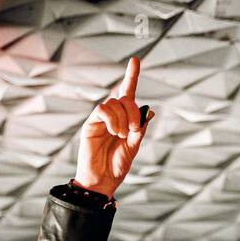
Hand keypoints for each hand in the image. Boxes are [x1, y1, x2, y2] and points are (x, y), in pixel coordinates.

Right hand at [73, 56, 154, 197]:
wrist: (102, 180)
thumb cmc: (117, 165)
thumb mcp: (134, 147)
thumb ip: (140, 129)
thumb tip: (149, 112)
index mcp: (124, 119)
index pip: (127, 93)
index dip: (131, 76)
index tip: (135, 60)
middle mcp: (112, 116)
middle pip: (123, 98)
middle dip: (133, 111)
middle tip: (135, 130)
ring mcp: (100, 119)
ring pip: (113, 103)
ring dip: (123, 118)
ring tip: (123, 135)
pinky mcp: (90, 123)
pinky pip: (102, 109)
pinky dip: (112, 119)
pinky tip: (115, 132)